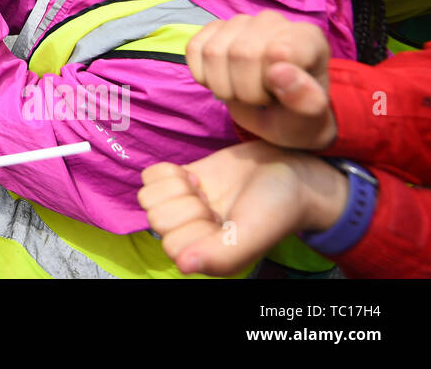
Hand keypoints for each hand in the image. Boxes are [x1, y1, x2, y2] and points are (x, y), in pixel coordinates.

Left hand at [138, 141, 349, 275]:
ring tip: (203, 190)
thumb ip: (222, 255)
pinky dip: (169, 172)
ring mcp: (182, 207)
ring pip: (148, 198)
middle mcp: (191, 235)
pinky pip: (150, 176)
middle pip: (156, 219)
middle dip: (186, 206)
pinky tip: (193, 176)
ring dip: (176, 188)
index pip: (172, 245)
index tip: (220, 218)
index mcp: (207, 256)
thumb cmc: (276, 206)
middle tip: (214, 203)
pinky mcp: (180, 182)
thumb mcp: (253, 234)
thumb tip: (183, 265)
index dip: (193, 227)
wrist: (288, 169)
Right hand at [185, 11, 335, 149]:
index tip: (278, 97)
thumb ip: (306, 101)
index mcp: (308, 38)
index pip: (277, 51)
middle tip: (260, 100)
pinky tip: (222, 80)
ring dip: (222, 86)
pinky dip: (202, 75)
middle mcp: (274, 22)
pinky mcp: (214, 28)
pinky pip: (194, 48)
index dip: (267, 85)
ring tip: (243, 92)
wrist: (278, 115)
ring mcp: (242, 22)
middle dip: (244, 91)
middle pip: (241, 53)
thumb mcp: (310, 120)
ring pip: (213, 52)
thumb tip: (279, 72)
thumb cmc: (296, 116)